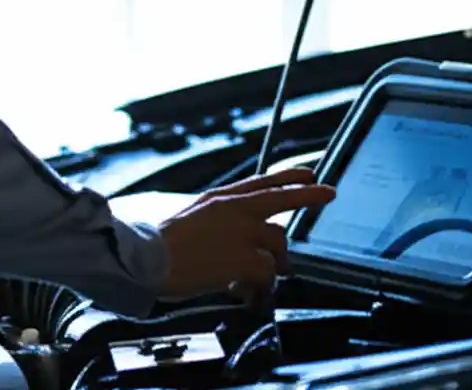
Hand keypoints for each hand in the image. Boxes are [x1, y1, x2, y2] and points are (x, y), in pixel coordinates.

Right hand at [156, 168, 336, 303]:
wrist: (144, 258)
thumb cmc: (155, 244)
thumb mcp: (187, 220)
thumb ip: (213, 224)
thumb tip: (227, 242)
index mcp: (218, 199)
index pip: (260, 183)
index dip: (287, 177)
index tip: (307, 173)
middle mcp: (234, 210)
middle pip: (282, 199)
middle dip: (309, 195)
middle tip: (327, 193)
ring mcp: (242, 232)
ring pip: (278, 244)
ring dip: (276, 268)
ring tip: (264, 285)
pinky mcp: (245, 257)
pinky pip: (268, 275)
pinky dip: (261, 290)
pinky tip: (249, 298)